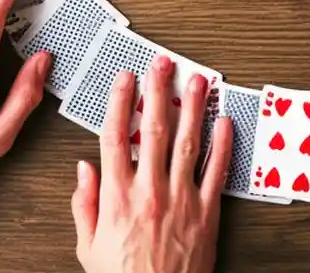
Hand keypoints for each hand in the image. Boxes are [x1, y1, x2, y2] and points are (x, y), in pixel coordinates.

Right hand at [72, 59, 233, 272]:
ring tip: (198, 80)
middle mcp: (151, 191)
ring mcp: (182, 199)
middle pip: (155, 129)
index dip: (121, 102)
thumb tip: (83, 169)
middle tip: (163, 63)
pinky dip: (223, 144)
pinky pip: (217, 171)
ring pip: (189, 142)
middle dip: (159, 91)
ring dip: (194, 107)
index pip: (117, 137)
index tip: (125, 78)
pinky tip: (226, 121)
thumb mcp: (88, 246)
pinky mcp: (208, 212)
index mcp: (118, 197)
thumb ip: (85, 203)